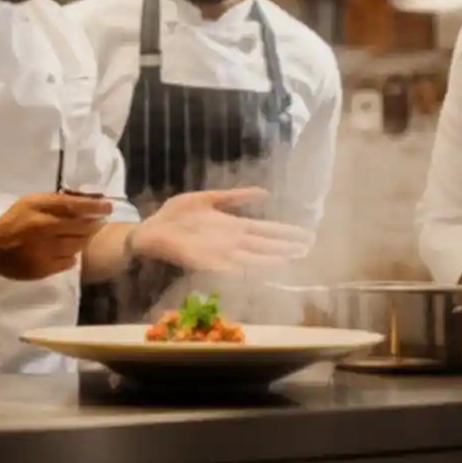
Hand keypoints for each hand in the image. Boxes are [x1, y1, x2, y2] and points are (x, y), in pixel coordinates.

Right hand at [0, 192, 111, 280]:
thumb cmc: (14, 220)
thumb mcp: (32, 202)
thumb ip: (56, 201)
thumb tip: (83, 201)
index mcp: (41, 212)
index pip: (75, 207)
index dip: (95, 207)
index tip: (108, 206)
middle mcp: (46, 232)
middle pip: (80, 229)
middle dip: (93, 224)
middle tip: (99, 221)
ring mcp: (46, 253)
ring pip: (76, 246)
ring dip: (84, 240)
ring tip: (84, 235)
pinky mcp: (45, 269)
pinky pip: (68, 262)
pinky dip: (72, 255)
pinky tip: (68, 250)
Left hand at [129, 187, 312, 273]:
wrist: (150, 229)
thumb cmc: (176, 215)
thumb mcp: (208, 198)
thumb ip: (234, 197)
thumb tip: (265, 193)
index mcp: (232, 227)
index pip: (266, 230)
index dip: (285, 233)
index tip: (306, 234)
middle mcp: (231, 242)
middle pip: (265, 245)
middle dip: (286, 247)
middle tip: (310, 248)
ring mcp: (220, 253)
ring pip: (252, 257)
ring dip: (272, 258)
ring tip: (293, 258)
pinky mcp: (205, 262)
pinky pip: (228, 267)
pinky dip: (243, 269)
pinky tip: (259, 269)